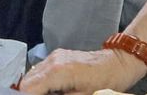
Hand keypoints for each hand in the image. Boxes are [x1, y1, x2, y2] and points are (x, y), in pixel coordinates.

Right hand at [17, 48, 146, 94]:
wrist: (119, 62)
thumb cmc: (105, 82)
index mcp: (57, 71)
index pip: (28, 88)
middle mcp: (53, 60)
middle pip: (27, 81)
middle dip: (29, 94)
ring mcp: (55, 56)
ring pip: (32, 75)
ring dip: (35, 89)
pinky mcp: (58, 56)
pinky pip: (41, 70)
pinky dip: (41, 82)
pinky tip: (52, 90)